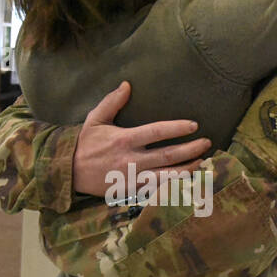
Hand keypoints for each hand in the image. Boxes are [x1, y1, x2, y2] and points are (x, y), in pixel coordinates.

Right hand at [71, 82, 211, 196]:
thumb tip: (127, 84)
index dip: (177, 128)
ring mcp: (133, 178)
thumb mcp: (94, 119)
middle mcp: (131, 160)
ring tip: (203, 161)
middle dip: (191, 149)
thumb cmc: (84, 144)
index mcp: (124, 140)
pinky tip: (187, 179)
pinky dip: (174, 185)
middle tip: (207, 142)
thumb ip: (112, 102)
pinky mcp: (132, 191)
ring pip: (167, 176)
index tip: (194, 125)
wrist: (69, 173)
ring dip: (187, 169)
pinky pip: (158, 189)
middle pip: (168, 155)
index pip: (157, 132)